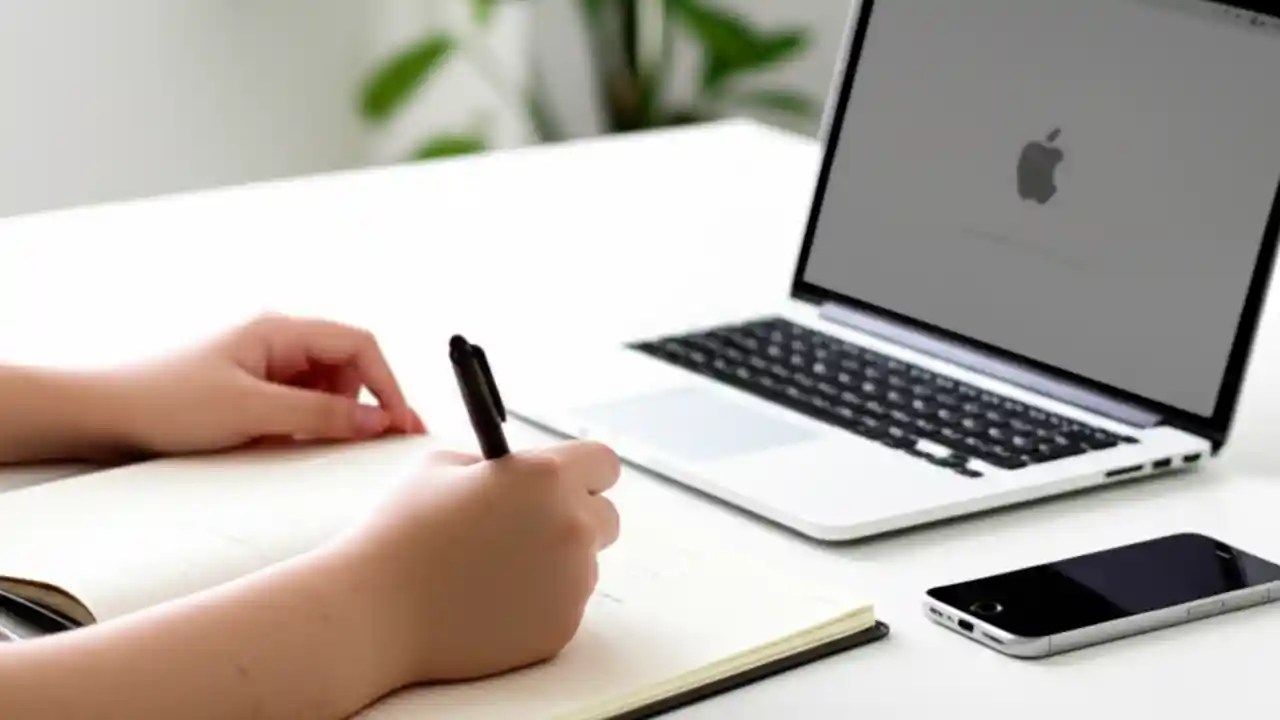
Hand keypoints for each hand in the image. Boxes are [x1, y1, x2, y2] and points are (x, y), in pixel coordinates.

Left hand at [110, 313, 425, 455]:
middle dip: (362, 403)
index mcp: (279, 329)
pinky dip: (307, 420)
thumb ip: (320, 414)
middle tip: (369, 443)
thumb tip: (378, 421)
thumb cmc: (165, 401)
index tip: (400, 424)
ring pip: (326, 385)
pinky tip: (290, 440)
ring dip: (332, 414)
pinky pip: (300, 399)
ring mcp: (264, 361)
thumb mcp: (252, 411)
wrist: (103, 412)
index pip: (360, 345)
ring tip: (312, 442)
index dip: (389, 384)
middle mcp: (276, 339)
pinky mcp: (251, 385)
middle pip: (348, 365)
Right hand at [340, 441, 621, 686]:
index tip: (571, 483)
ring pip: (584, 564)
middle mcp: (571, 525)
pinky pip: (565, 604)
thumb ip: (500, 466)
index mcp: (545, 476)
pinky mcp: (562, 624)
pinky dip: (539, 602)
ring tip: (493, 570)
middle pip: (606, 517)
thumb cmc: (401, 533)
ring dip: (555, 564)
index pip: (604, 463)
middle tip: (529, 530)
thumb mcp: (443, 467)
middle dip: (575, 519)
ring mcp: (571, 579)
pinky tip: (492, 599)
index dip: (586, 472)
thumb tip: (522, 474)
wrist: (375, 608)